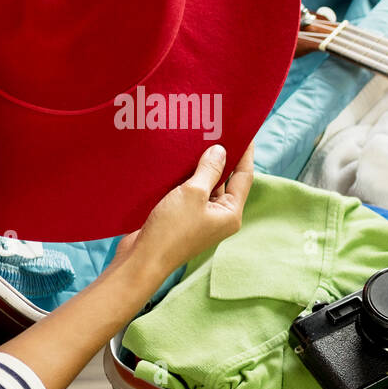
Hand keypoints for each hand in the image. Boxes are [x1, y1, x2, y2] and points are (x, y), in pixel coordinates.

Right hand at [114, 143, 254, 281]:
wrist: (142, 259)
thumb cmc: (171, 229)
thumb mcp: (193, 193)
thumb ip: (209, 170)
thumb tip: (221, 151)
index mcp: (231, 213)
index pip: (244, 176)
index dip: (245, 153)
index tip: (244, 130)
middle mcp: (220, 216)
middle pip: (226, 180)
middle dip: (223, 157)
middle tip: (218, 129)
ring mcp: (201, 217)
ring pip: (207, 185)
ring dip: (202, 166)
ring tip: (199, 138)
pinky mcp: (183, 217)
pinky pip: (191, 192)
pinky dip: (188, 176)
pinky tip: (180, 159)